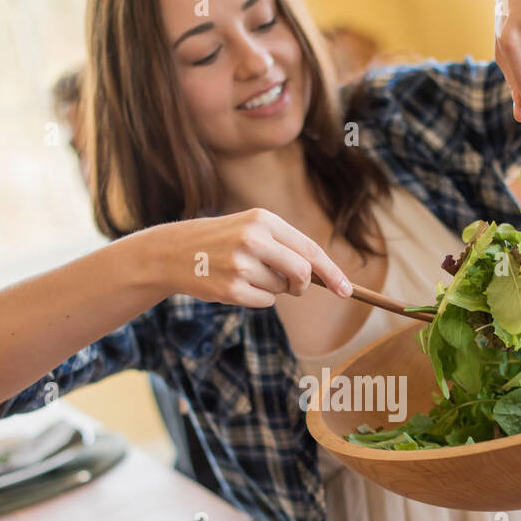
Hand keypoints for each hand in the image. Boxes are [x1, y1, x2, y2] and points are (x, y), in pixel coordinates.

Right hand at [140, 208, 351, 308]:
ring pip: (281, 289)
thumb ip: (285, 246)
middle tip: (294, 287)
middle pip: (302, 273)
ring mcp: (241, 265)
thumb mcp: (251, 228)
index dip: (332, 272)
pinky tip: (236, 285)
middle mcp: (253, 240)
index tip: (347, 290)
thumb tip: (322, 275)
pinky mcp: (232, 289)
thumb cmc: (220, 240)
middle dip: (303, 285)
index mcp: (263, 220)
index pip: (309, 249)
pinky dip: (258, 298)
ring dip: (273, 288)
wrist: (172, 252)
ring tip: (246, 274)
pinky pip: (265, 301)